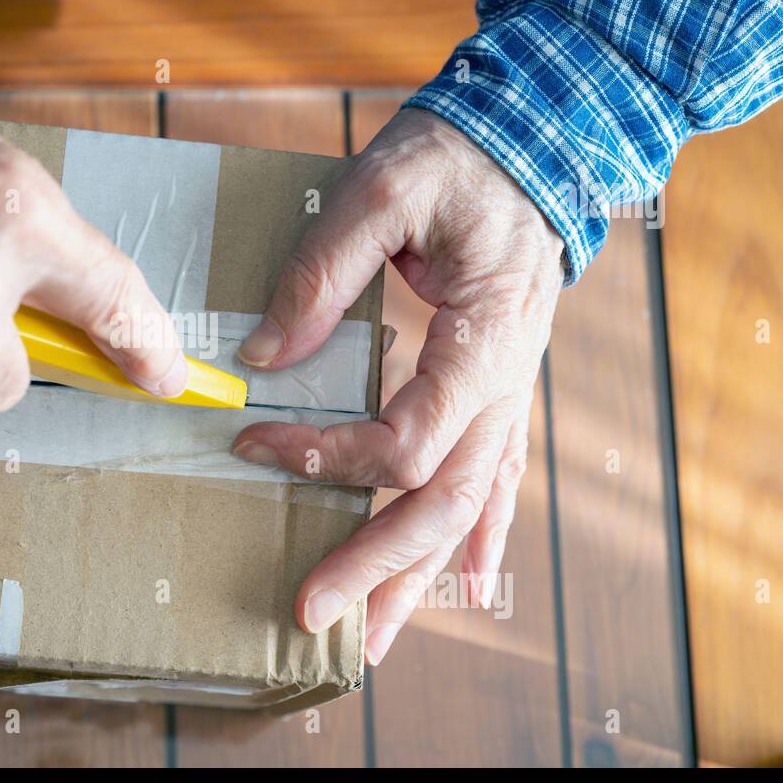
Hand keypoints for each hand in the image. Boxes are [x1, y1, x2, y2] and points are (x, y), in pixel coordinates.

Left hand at [232, 108, 564, 664]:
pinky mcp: (499, 391)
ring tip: (374, 640)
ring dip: (419, 576)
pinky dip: (481, 539)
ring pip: (468, 509)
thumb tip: (265, 354)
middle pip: (443, 502)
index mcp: (484, 340)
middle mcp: (507, 383)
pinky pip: (496, 480)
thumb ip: (322, 273)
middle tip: (310, 611)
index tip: (253, 441)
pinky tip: (465, 586)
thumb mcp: (382, 193)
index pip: (408, 438)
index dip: (329, 455)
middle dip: (375, 563)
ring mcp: (510, 394)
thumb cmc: (456, 161)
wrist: (530, 143)